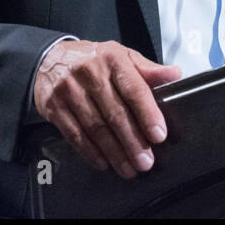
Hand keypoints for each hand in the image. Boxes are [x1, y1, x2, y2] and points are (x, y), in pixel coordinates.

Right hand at [33, 40, 180, 178]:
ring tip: (129, 168)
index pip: (134, 89)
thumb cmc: (94, 60)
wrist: (50, 59)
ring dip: (114, 152)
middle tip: (146, 161)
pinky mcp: (54, 107)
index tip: (158, 135)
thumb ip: (148, 69)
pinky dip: (90, 152)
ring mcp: (69, 90)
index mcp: (112, 59)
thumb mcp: (122, 56)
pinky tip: (104, 163)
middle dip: (133, 141)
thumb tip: (174, 74)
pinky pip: (74, 134)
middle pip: (115, 113)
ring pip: (96, 127)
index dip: (148, 114)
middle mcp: (90, 73)